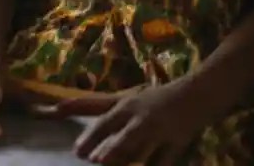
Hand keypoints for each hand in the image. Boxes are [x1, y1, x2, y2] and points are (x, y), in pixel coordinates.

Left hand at [45, 83, 206, 165]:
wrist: (196, 95)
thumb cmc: (153, 99)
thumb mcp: (123, 99)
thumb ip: (93, 105)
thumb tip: (57, 107)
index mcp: (126, 107)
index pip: (104, 122)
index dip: (90, 137)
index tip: (77, 152)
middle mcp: (141, 118)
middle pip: (123, 135)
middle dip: (111, 148)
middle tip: (95, 160)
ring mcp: (160, 131)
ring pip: (142, 148)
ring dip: (126, 157)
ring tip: (108, 162)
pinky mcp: (177, 143)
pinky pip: (163, 161)